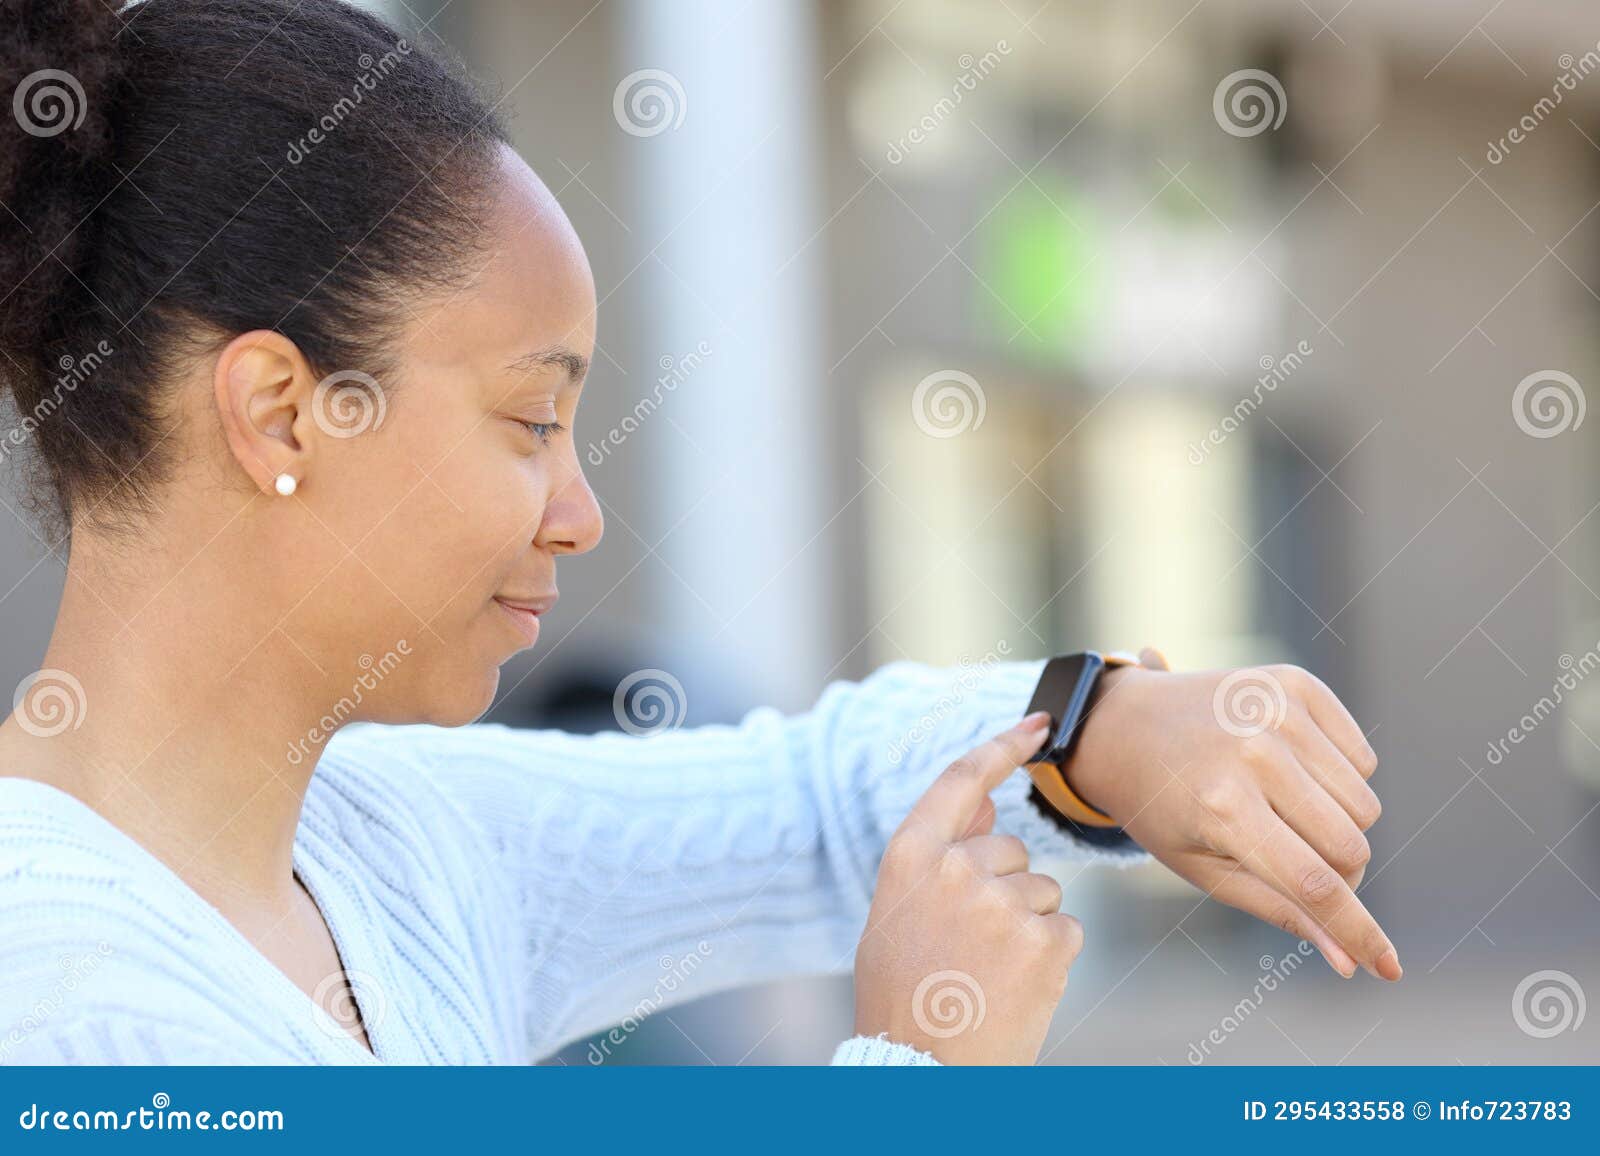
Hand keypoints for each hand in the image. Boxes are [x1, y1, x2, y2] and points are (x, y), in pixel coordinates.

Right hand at [853, 713, 1084, 1064]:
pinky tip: (1015, 987)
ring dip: (1025, 927)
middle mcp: (956, 868)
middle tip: (970, 947)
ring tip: (987, 974)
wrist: (920, 1068)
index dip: (1003, 745)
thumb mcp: (900, 911)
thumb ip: (940, 850)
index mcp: (911, 856)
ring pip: (1041, 892)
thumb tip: (985, 800)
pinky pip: (1064, 928)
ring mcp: (1002, 903)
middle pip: (1009, 850)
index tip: (1040, 723)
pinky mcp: (1045, 940)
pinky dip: (1049, 958)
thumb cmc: (904, 992)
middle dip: (1002, 888)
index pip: (961, 779)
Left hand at [1069, 654, 1397, 981]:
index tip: (1389, 970)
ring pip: (1365, 806)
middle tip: (1289, 860)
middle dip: (1337, 873)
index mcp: (1224, 807)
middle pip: (1351, 848)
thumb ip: (1279, 909)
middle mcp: (1256, 754)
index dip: (1359, 933)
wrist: (1124, 723)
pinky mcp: (1296, 684)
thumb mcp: (1205, 868)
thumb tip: (1350, 962)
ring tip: (1279, 809)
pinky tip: (1290, 770)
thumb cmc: (1162, 808)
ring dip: (1337, 823)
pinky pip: (1364, 759)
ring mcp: (1279, 711)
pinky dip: (1340, 777)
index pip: (1316, 885)